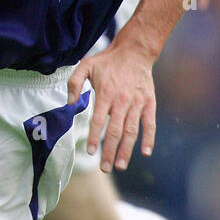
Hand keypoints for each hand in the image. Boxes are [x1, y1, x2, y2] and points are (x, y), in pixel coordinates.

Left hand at [67, 40, 156, 172]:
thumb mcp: (85, 65)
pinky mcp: (149, 103)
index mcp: (106, 94)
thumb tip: (70, 103)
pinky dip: (149, 138)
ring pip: (132, 131)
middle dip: (110, 151)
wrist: (135, 51)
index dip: (94, 137)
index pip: (99, 120)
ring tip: (121, 166)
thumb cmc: (107, 61)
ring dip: (127, 150)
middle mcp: (122, 100)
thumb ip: (74, 83)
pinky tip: (146, 152)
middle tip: (105, 168)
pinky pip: (150, 123)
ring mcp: (137, 103)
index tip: (90, 151)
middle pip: (116, 131)